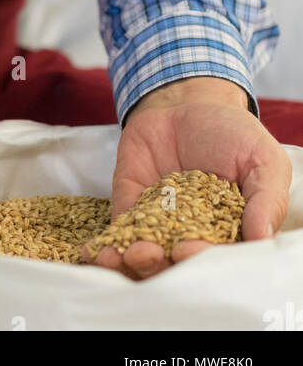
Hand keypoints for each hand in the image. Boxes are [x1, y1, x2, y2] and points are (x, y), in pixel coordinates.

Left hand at [82, 78, 290, 279]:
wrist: (189, 100)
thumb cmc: (232, 133)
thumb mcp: (263, 160)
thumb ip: (266, 199)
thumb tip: (261, 239)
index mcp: (227, 232)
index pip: (214, 257)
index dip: (201, 259)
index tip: (187, 249)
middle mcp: (191, 234)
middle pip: (175, 263)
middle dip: (161, 265)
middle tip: (150, 253)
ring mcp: (158, 222)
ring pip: (144, 254)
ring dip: (132, 262)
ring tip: (124, 255)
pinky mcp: (129, 204)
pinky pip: (119, 230)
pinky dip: (108, 245)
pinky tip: (99, 253)